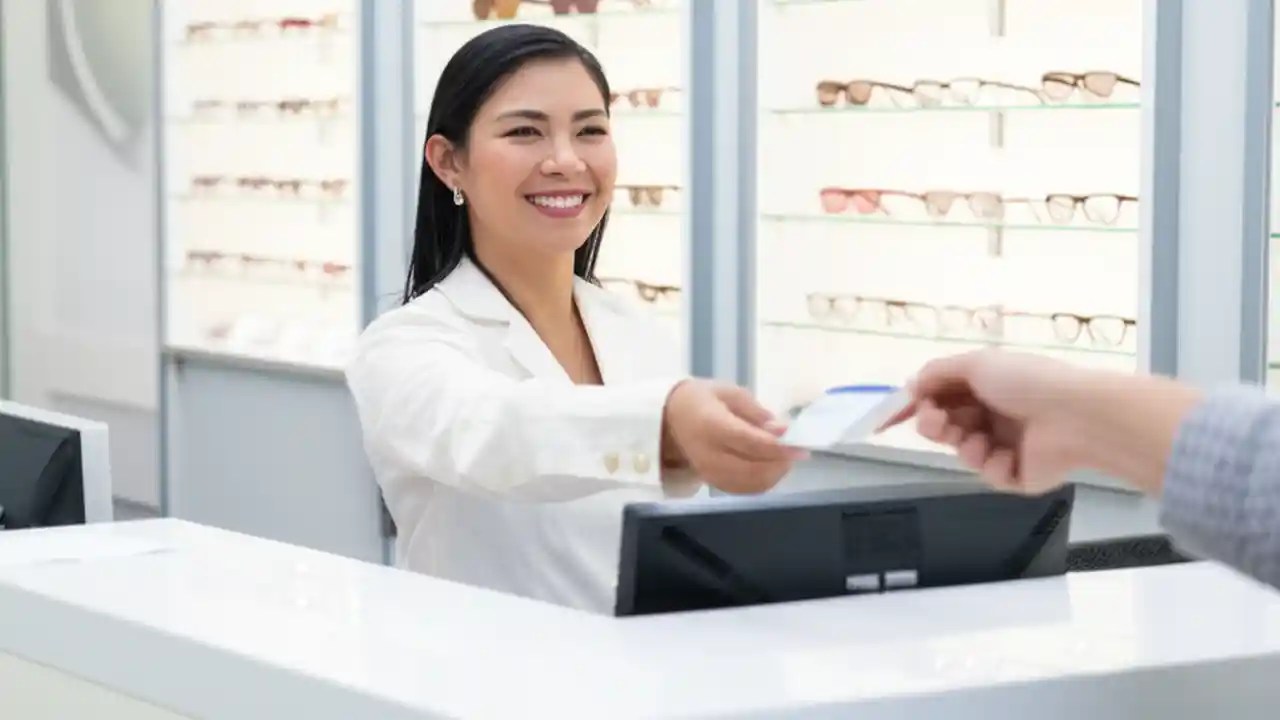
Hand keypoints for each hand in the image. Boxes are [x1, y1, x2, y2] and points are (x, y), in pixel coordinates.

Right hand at [663, 379, 808, 493]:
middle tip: (797, 452)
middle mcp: (709, 455)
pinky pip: (745, 489)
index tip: (800, 446)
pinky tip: (771, 467)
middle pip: (753, 469)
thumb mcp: (729, 393)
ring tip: (785, 458)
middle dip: (781, 464)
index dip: (778, 448)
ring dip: (775, 473)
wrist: (668, 419)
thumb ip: (756, 413)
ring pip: (751, 483)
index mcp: (712, 426)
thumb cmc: (701, 400)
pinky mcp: (712, 483)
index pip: (750, 444)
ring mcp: (709, 473)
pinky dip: (764, 481)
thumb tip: (781, 430)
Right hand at [882, 349, 1093, 494]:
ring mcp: (1007, 447)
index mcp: (987, 388)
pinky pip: (990, 475)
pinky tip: (1008, 458)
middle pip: (947, 427)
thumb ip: (938, 373)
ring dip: (965, 446)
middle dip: (935, 426)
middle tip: (935, 424)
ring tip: (981, 442)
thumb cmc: (1027, 382)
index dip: (915, 408)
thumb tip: (912, 386)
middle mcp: (995, 415)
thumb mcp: (976, 364)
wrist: (1076, 417)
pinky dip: (994, 466)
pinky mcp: (1019, 476)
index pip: (941, 398)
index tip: (887, 421)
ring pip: (964, 453)